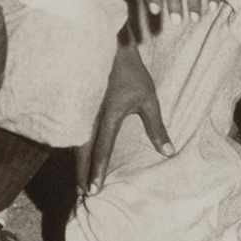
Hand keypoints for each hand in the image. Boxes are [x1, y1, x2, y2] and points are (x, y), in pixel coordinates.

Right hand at [83, 44, 171, 193]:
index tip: (94, 190)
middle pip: (82, 151)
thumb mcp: (149, 99)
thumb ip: (156, 127)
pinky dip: (72, 146)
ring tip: (78, 181)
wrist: (111, 47)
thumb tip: (168, 152)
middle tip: (82, 193)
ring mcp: (81, 109)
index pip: (102, 149)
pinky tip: (74, 155)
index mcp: (109, 116)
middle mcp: (91, 115)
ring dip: (77, 163)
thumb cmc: (132, 74)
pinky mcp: (77, 105)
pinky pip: (71, 130)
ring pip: (74, 142)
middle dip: (82, 173)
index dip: (98, 171)